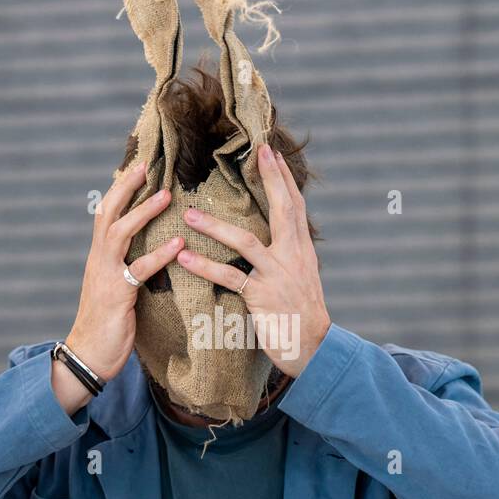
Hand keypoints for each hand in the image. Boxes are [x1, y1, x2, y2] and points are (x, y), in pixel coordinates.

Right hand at [54, 162, 182, 411]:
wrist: (88, 356)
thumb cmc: (106, 324)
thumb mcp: (114, 288)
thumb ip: (125, 267)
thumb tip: (144, 252)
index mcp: (98, 257)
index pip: (105, 214)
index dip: (119, 190)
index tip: (136, 168)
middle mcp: (98, 260)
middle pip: (108, 213)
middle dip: (126, 187)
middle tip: (147, 165)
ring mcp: (105, 275)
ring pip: (120, 233)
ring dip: (143, 212)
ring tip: (167, 195)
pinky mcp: (117, 295)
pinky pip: (139, 270)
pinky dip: (159, 255)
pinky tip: (178, 245)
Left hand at [175, 144, 330, 376]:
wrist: (314, 347)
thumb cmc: (302, 315)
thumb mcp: (300, 278)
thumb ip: (288, 255)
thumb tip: (279, 235)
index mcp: (302, 250)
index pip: (295, 206)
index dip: (284, 178)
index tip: (272, 152)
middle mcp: (293, 256)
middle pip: (283, 209)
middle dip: (270, 179)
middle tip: (256, 151)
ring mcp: (277, 275)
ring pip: (245, 241)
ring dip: (215, 226)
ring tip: (189, 214)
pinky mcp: (261, 296)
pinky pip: (230, 277)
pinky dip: (205, 267)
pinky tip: (184, 258)